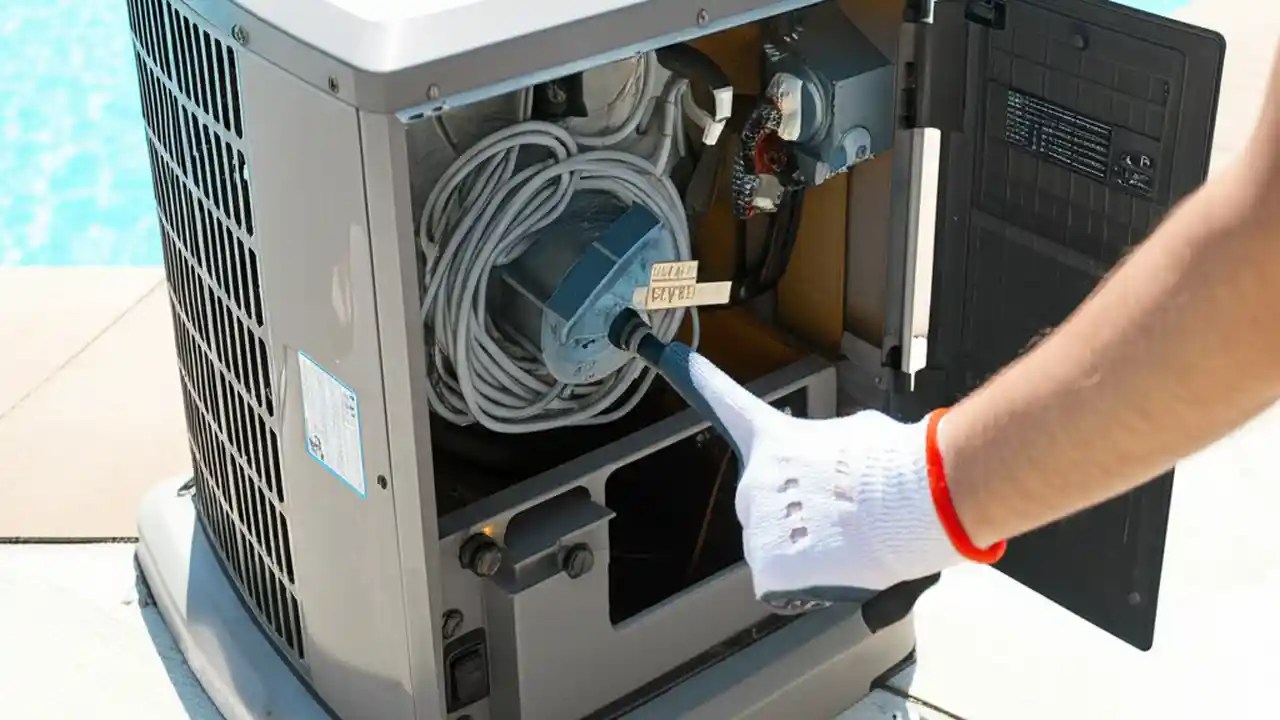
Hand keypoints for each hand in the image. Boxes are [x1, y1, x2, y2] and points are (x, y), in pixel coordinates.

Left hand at [683, 352, 975, 599]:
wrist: (913, 501)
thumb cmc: (895, 468)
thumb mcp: (858, 437)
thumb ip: (826, 453)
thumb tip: (840, 468)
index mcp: (776, 440)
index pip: (726, 402)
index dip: (698, 379)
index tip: (670, 353)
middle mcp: (754, 479)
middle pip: (762, 506)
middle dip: (792, 515)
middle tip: (835, 519)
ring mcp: (756, 525)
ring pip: (772, 547)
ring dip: (801, 550)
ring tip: (843, 542)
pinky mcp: (768, 567)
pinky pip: (779, 584)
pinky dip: (804, 584)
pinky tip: (833, 568)